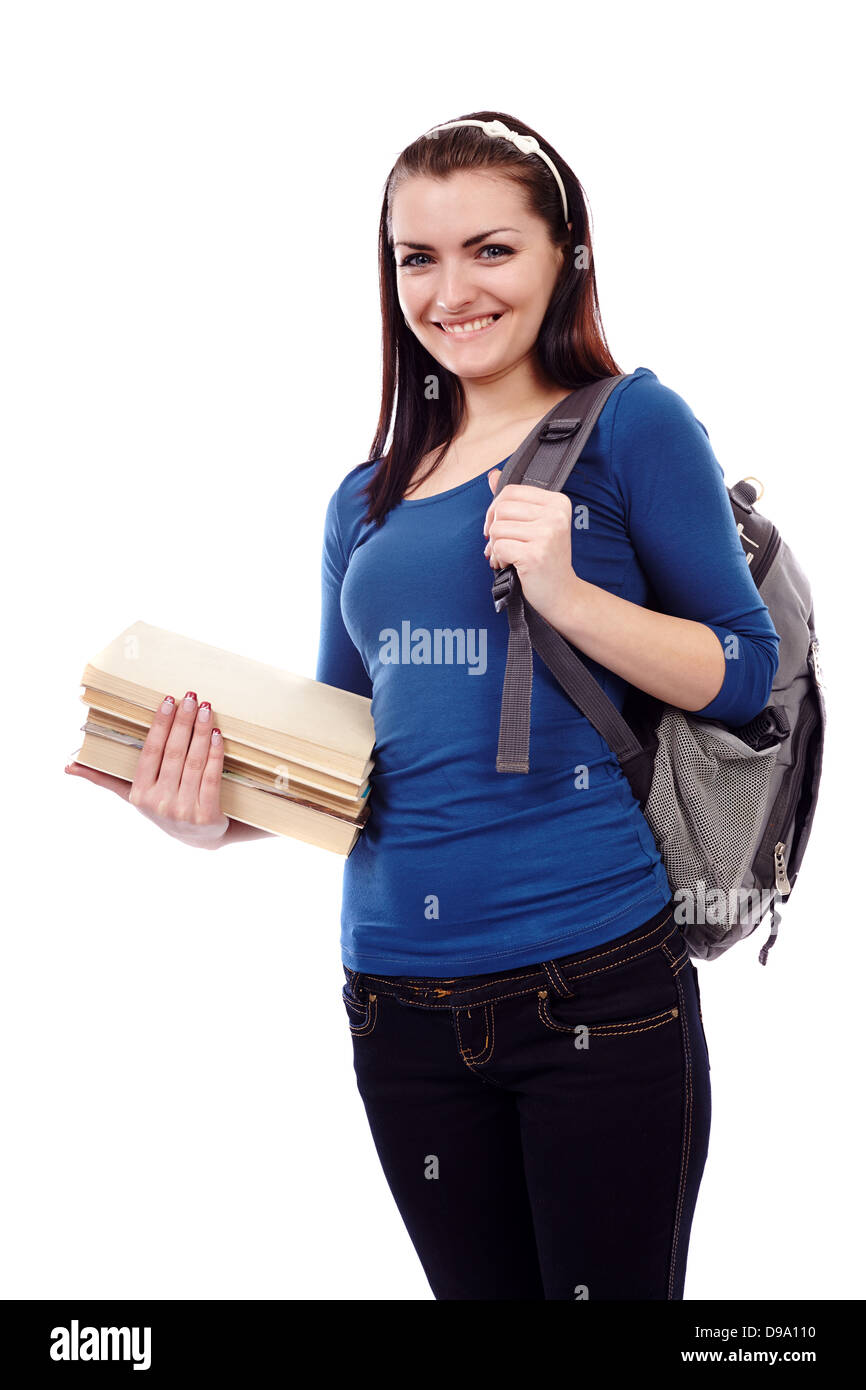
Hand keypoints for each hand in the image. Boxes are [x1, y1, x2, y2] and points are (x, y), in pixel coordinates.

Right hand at [65, 691, 229, 848]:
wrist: (200, 839)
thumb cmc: (162, 807)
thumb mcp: (132, 796)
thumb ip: (104, 779)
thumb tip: (68, 766)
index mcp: (139, 794)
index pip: (150, 753)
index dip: (160, 725)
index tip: (168, 701)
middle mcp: (160, 802)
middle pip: (173, 753)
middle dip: (182, 722)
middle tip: (191, 697)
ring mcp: (184, 810)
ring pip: (193, 763)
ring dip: (200, 732)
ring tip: (205, 709)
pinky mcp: (207, 815)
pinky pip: (211, 777)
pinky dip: (215, 754)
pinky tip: (217, 734)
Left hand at [482, 468, 580, 624]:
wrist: (562, 593)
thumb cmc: (546, 559)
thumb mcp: (534, 525)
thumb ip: (514, 501)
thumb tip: (492, 475)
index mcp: (558, 502)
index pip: (511, 491)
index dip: (496, 509)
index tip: (497, 526)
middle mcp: (556, 515)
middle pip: (502, 508)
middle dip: (494, 529)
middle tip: (500, 545)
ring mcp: (547, 534)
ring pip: (497, 528)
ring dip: (496, 546)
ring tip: (507, 557)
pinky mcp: (535, 554)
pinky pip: (499, 547)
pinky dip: (498, 559)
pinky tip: (509, 566)